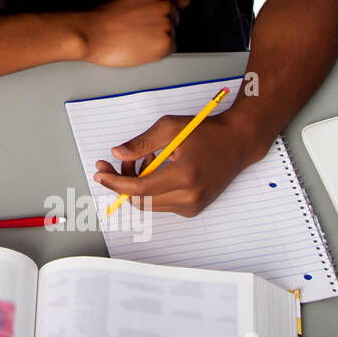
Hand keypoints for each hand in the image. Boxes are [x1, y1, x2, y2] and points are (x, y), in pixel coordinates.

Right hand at [77, 0, 189, 66]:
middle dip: (162, 26)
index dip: (173, 8)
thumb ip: (150, 1)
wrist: (90, 32)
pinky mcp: (165, 44)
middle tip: (140, 30)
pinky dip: (156, 51)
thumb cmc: (101, 17)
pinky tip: (138, 47)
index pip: (183, 0)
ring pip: (171, 36)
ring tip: (135, 39)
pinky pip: (169, 50)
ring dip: (157, 39)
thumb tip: (158, 12)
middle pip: (176, 20)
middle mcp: (166, 6)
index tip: (162, 15)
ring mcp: (167, 25)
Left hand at [92, 114, 259, 216]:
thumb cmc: (206, 132)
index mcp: (184, 176)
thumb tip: (116, 154)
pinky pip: (160, 203)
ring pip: (149, 203)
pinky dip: (150, 189)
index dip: (115, 183)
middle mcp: (190, 196)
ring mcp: (193, 206)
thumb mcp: (170, 128)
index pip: (139, 189)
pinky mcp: (194, 209)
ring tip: (143, 159)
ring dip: (136, 185)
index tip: (99, 174)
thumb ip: (141, 143)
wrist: (238, 143)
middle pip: (140, 200)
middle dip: (121, 182)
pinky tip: (157, 169)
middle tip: (114, 163)